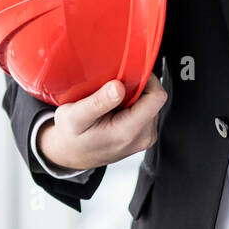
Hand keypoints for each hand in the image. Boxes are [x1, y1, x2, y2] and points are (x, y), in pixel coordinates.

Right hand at [37, 74, 166, 170]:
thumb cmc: (71, 136)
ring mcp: (145, 137)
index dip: (146, 79)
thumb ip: (98, 102)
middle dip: (136, 87)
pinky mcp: (144, 135)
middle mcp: (143, 137)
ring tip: (111, 101)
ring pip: (151, 102)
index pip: (156, 96)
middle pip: (154, 98)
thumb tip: (118, 87)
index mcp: (128, 131)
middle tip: (112, 88)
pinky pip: (147, 110)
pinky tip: (115, 108)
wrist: (72, 155)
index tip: (127, 73)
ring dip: (134, 95)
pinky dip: (133, 104)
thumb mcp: (75, 116)